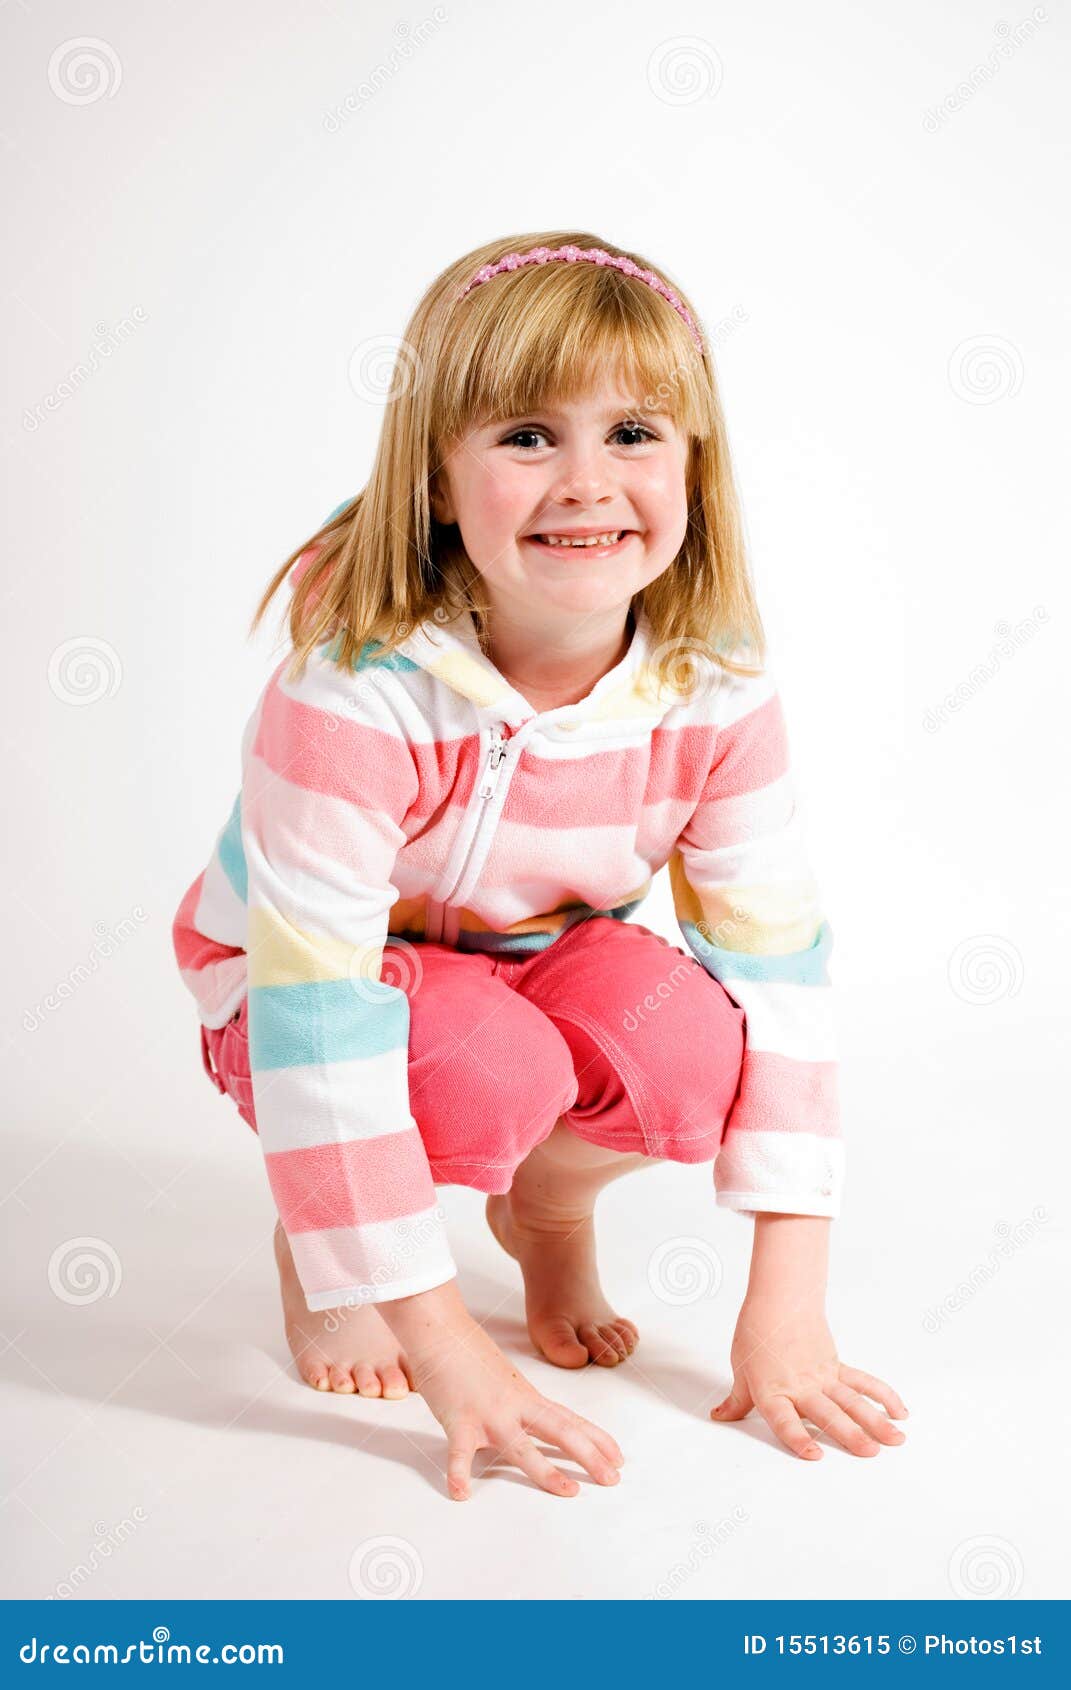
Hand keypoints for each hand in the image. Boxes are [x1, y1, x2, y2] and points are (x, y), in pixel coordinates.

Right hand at [384, 1282, 624, 1499]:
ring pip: (522, 1447)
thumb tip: (524, 1422)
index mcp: (527, 1397)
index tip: (618, 1456)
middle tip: (614, 1478)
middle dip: (590, 1457)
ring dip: (547, 1471)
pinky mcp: (459, 1420)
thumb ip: (516, 1403)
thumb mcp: (503, 1380)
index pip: (570, 1420)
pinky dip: (458, 1474)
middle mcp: (515, 1406)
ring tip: (569, 1491)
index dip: (596, 1439)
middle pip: (561, 1432)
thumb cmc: (467, 1353)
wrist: (441, 1330)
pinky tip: (461, 1493)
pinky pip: (459, 1453)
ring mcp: (489, 1415)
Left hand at [710, 1295, 907, 1459]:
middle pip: (828, 1414)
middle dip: (851, 1435)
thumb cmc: (756, 1335)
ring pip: (852, 1401)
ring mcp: (823, 1377)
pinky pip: (862, 1382)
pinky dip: (882, 1395)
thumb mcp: (740, 1370)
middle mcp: (801, 1388)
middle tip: (870, 1453)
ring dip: (876, 1421)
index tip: (815, 1456)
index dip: (799, 1439)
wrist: (779, 1301)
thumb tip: (721, 1417)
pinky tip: (900, 1412)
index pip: (785, 1421)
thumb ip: (737, 1401)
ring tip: (896, 1440)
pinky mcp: (836, 1367)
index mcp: (773, 1392)